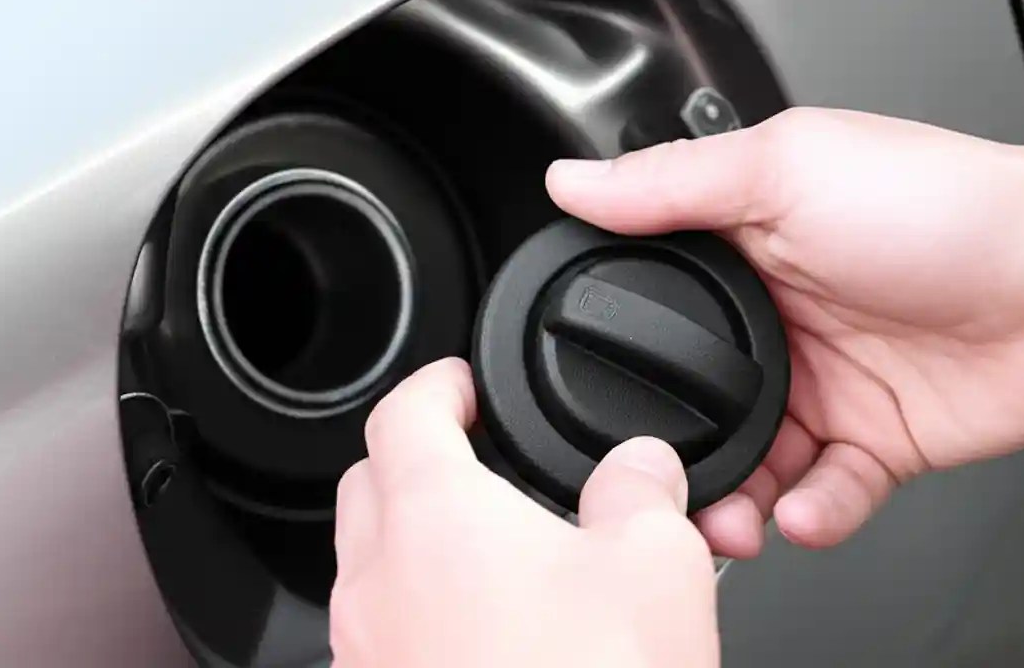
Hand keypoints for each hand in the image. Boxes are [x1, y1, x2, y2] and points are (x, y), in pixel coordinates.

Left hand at [330, 358, 718, 667]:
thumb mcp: (655, 564)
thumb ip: (644, 488)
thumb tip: (644, 467)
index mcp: (432, 515)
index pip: (405, 408)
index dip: (441, 383)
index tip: (465, 384)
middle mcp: (377, 581)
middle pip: (369, 483)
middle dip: (419, 458)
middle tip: (480, 462)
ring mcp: (368, 653)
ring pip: (372, 567)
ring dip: (422, 544)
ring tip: (501, 559)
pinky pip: (387, 638)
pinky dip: (427, 616)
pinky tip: (495, 641)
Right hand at [547, 108, 1023, 555]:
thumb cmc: (941, 208)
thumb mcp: (783, 170)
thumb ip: (670, 186)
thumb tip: (574, 183)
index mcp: (746, 250)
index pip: (656, 307)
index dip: (625, 349)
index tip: (603, 393)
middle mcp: (780, 321)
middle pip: (696, 403)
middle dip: (676, 454)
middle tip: (665, 482)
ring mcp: (827, 386)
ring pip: (752, 465)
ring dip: (735, 503)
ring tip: (733, 520)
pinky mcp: (876, 442)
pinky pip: (825, 495)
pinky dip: (811, 514)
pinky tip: (804, 509)